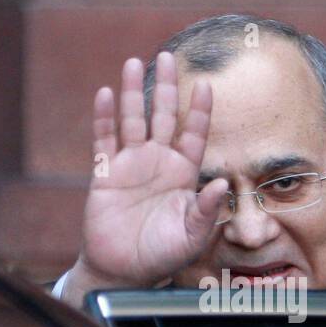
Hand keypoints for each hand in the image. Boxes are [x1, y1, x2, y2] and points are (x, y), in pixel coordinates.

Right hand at [66, 52, 228, 305]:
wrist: (124, 271)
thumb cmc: (163, 255)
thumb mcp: (192, 236)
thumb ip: (206, 210)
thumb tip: (221, 185)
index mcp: (183, 174)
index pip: (193, 134)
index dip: (199, 110)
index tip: (206, 84)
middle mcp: (158, 163)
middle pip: (163, 116)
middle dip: (166, 87)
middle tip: (168, 56)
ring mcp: (131, 165)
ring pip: (133, 120)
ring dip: (134, 93)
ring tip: (135, 63)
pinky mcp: (105, 174)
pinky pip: (104, 140)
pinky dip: (105, 118)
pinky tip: (107, 94)